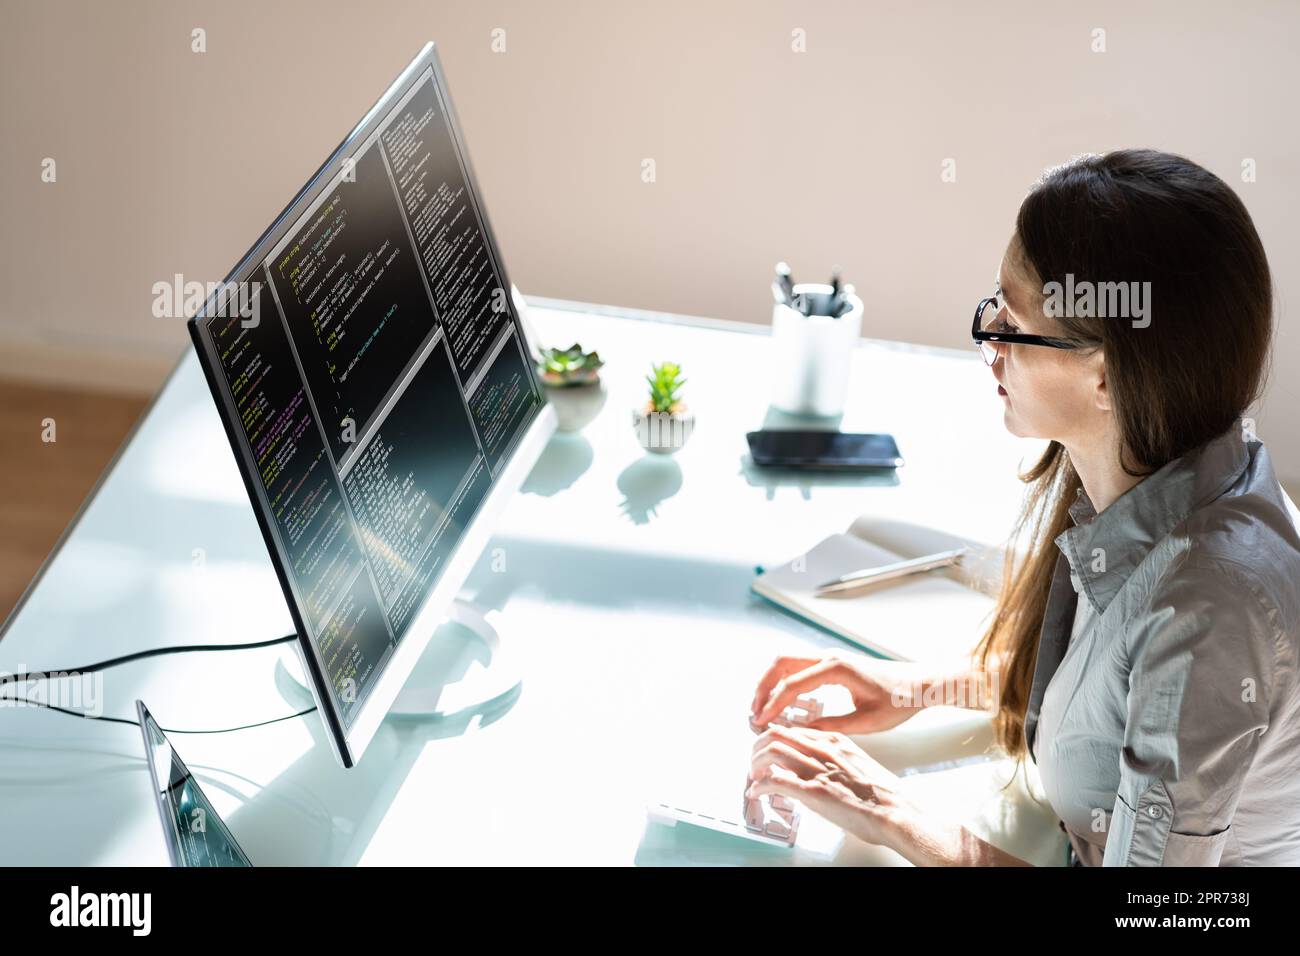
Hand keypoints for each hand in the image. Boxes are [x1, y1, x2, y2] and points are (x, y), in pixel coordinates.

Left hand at [745, 724, 914, 850]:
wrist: (896, 812)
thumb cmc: (884, 794)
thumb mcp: (858, 764)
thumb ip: (836, 760)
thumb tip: (819, 769)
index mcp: (834, 740)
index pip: (793, 730)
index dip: (773, 738)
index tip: (766, 748)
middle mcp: (822, 749)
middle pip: (775, 734)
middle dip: (757, 748)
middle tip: (754, 762)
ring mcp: (816, 768)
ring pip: (770, 751)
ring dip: (754, 765)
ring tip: (753, 777)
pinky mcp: (812, 791)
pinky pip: (773, 781)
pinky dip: (759, 786)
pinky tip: (756, 793)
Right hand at [748, 651, 925, 734]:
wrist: (919, 683)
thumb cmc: (899, 701)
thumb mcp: (867, 721)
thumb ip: (831, 725)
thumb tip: (801, 732)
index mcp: (836, 668)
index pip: (793, 684)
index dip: (773, 704)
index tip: (760, 722)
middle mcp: (828, 656)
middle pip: (781, 663)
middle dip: (763, 686)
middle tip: (754, 712)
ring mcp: (829, 656)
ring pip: (787, 661)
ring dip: (771, 681)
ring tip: (763, 707)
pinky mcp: (831, 662)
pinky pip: (799, 666)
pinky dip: (784, 680)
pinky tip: (783, 701)